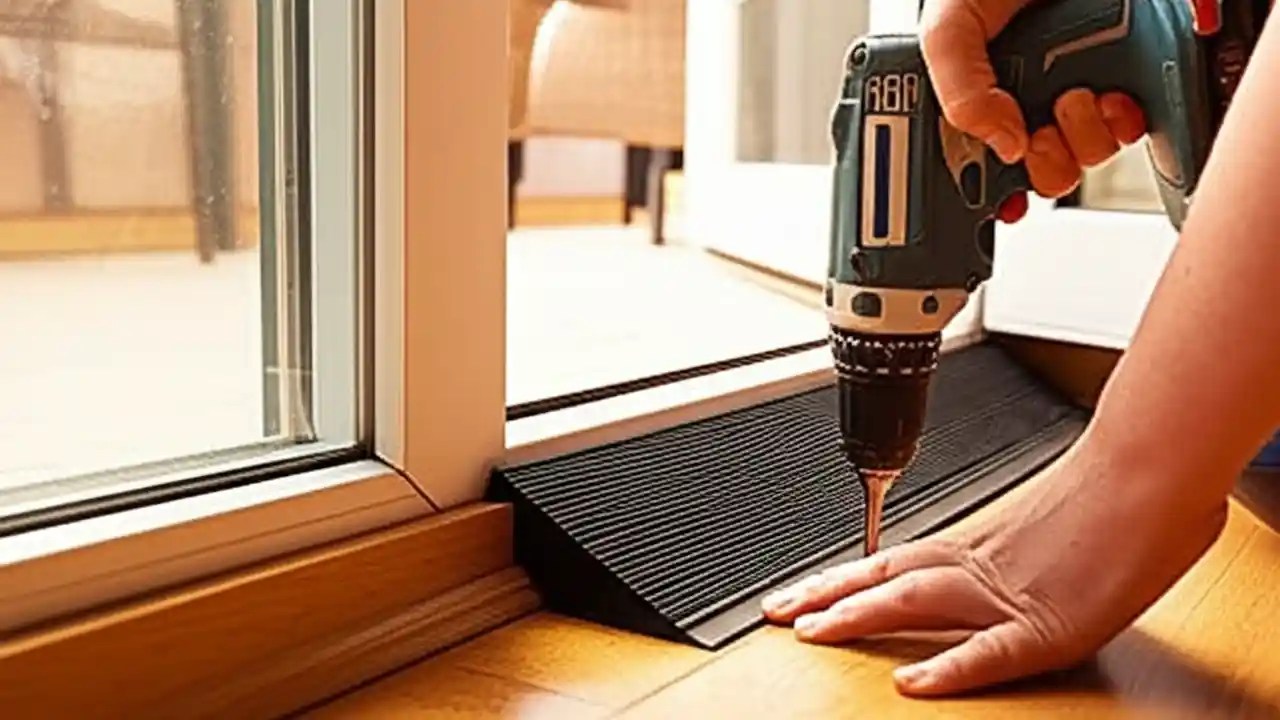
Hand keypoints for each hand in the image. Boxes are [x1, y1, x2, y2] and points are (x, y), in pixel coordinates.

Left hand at [760, 441, 1229, 696]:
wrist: (1155, 472)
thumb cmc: (1114, 487)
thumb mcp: (1048, 516)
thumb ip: (1015, 537)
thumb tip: (1014, 546)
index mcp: (978, 543)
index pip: (891, 562)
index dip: (841, 580)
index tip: (800, 592)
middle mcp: (980, 564)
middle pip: (886, 579)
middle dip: (827, 598)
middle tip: (776, 614)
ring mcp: (1009, 595)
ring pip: (915, 604)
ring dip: (859, 618)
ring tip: (813, 635)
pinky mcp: (1050, 627)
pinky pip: (989, 652)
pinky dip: (949, 669)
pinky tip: (912, 683)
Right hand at [918, 0, 1152, 211]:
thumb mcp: (949, 26)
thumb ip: (957, 88)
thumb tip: (1000, 144)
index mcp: (976, 94)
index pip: (974, 165)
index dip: (984, 193)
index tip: (995, 197)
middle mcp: (1024, 98)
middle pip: (1034, 172)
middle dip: (1041, 166)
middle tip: (1036, 134)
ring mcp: (1074, 89)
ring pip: (1082, 158)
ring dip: (1082, 142)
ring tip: (1074, 98)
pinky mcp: (1122, 79)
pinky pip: (1126, 127)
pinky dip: (1121, 121)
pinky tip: (1110, 97)